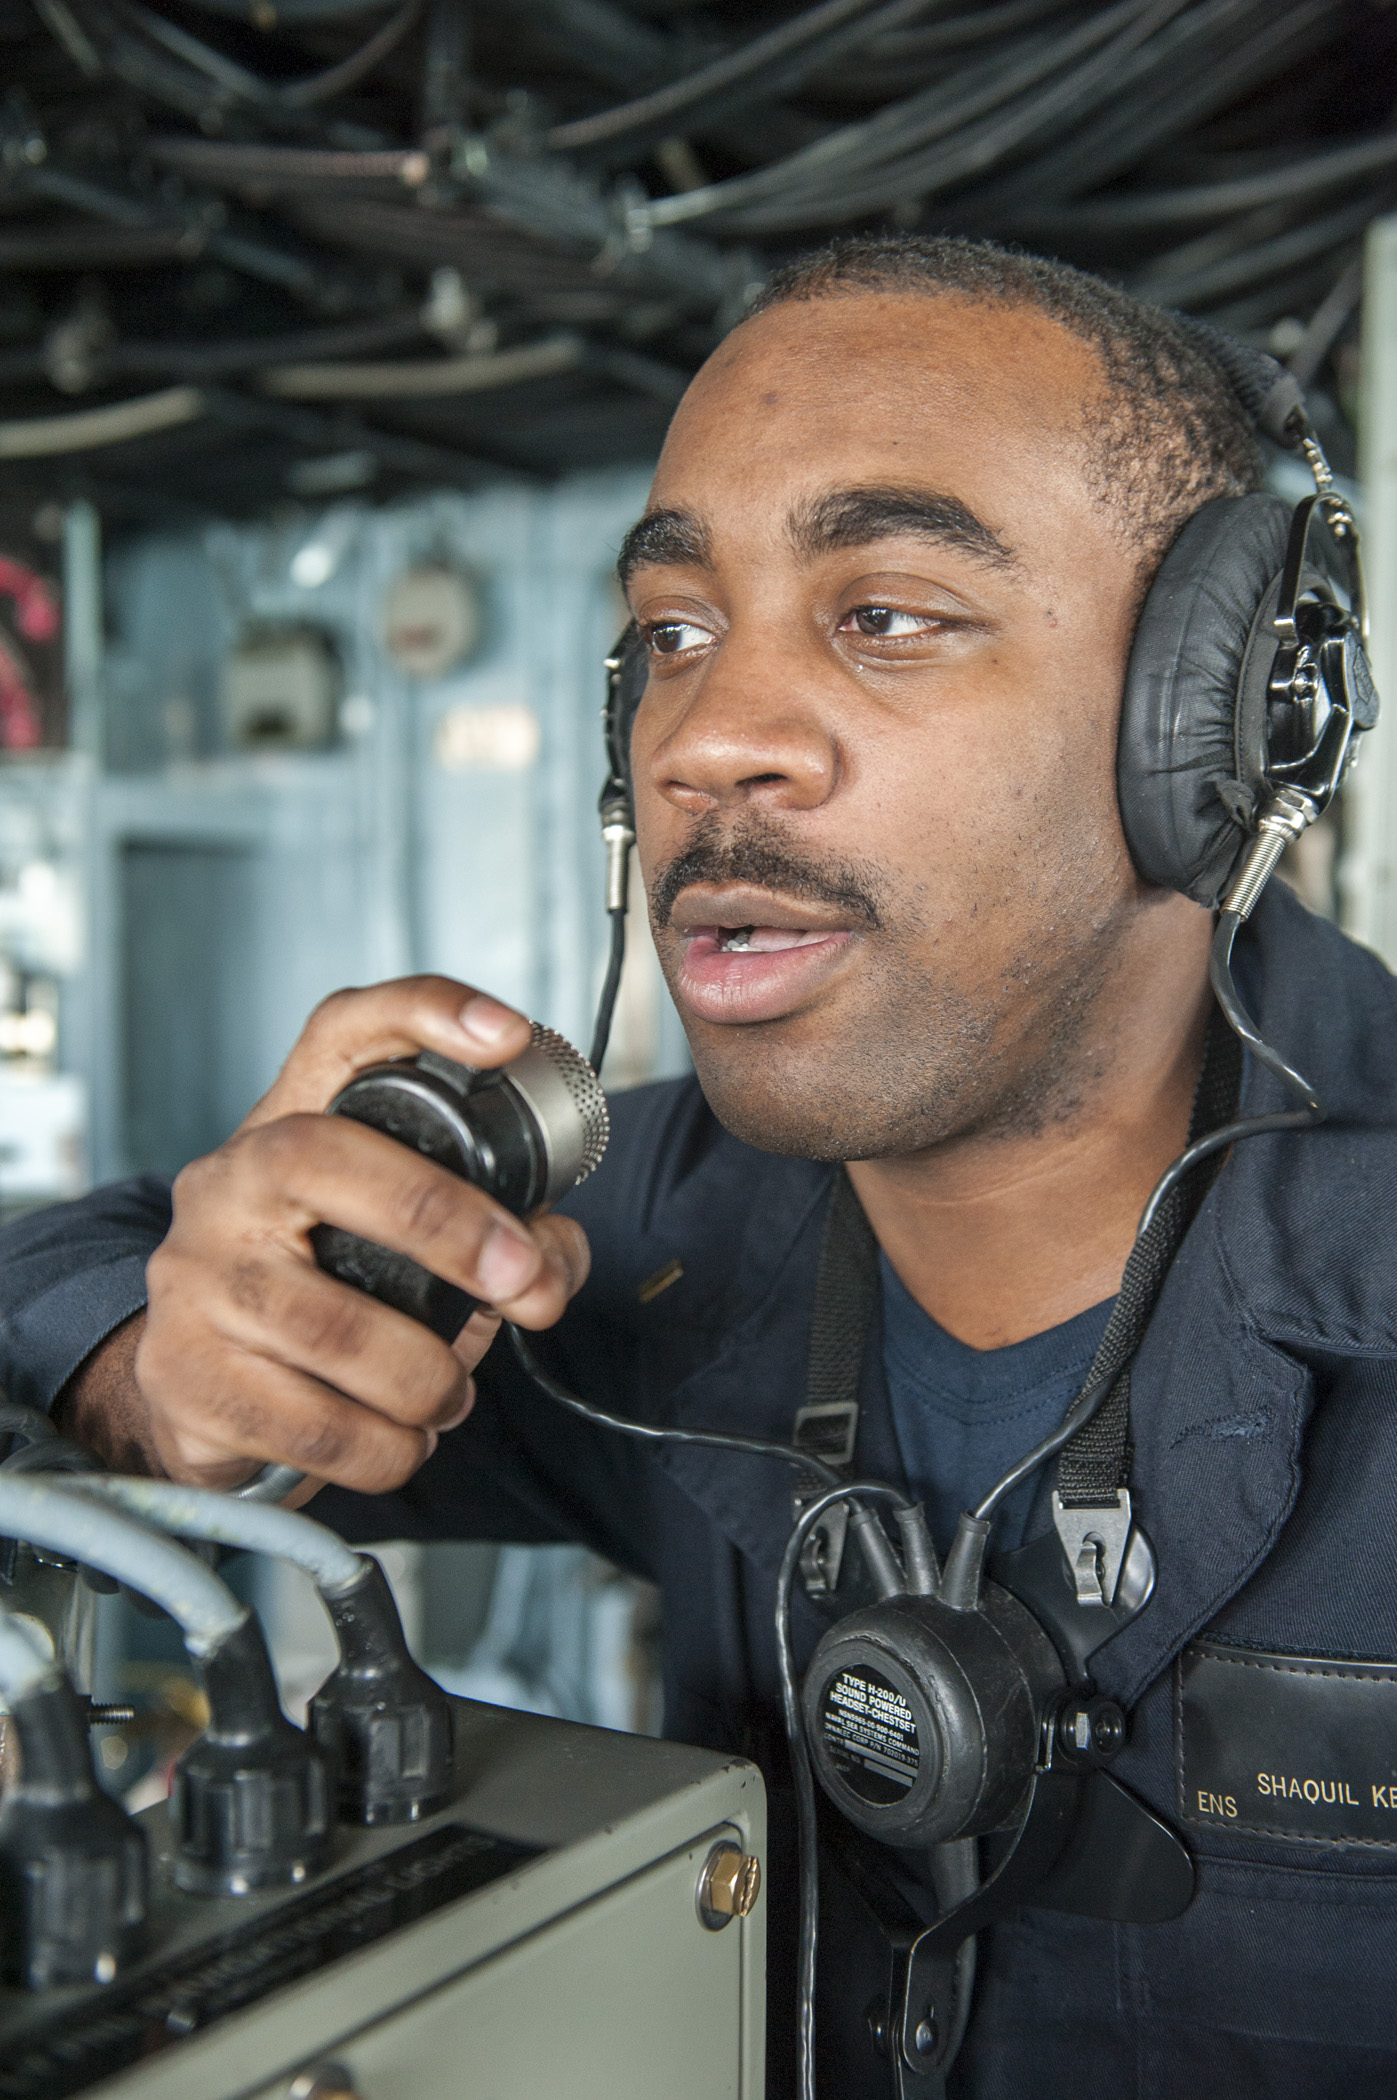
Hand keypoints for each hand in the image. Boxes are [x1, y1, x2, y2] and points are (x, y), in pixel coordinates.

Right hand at [68, 979, 589, 1497]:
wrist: (202, 1394)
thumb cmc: (324, 1295)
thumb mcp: (409, 1247)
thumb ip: (505, 1237)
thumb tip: (553, 1263)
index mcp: (291, 1125)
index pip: (346, 1030)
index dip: (426, 1012)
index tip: (509, 1035)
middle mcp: (228, 1183)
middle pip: (326, 1158)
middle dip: (446, 1222)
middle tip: (521, 1281)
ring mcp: (192, 1277)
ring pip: (328, 1324)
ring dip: (424, 1376)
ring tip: (448, 1396)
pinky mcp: (185, 1374)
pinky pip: (310, 1424)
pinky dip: (383, 1447)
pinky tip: (399, 1441)